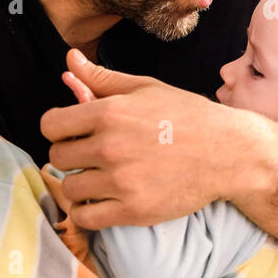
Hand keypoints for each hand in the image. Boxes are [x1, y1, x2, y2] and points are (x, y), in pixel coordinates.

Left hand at [41, 49, 240, 229]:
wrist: (228, 152)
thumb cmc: (187, 116)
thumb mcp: (145, 89)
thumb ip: (101, 79)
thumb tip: (69, 60)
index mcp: (109, 112)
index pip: (50, 126)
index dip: (60, 129)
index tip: (76, 133)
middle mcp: (110, 146)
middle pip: (57, 157)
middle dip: (72, 154)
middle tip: (95, 154)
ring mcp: (121, 181)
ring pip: (70, 187)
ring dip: (81, 183)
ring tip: (102, 176)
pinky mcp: (133, 210)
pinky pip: (85, 216)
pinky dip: (88, 210)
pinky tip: (103, 199)